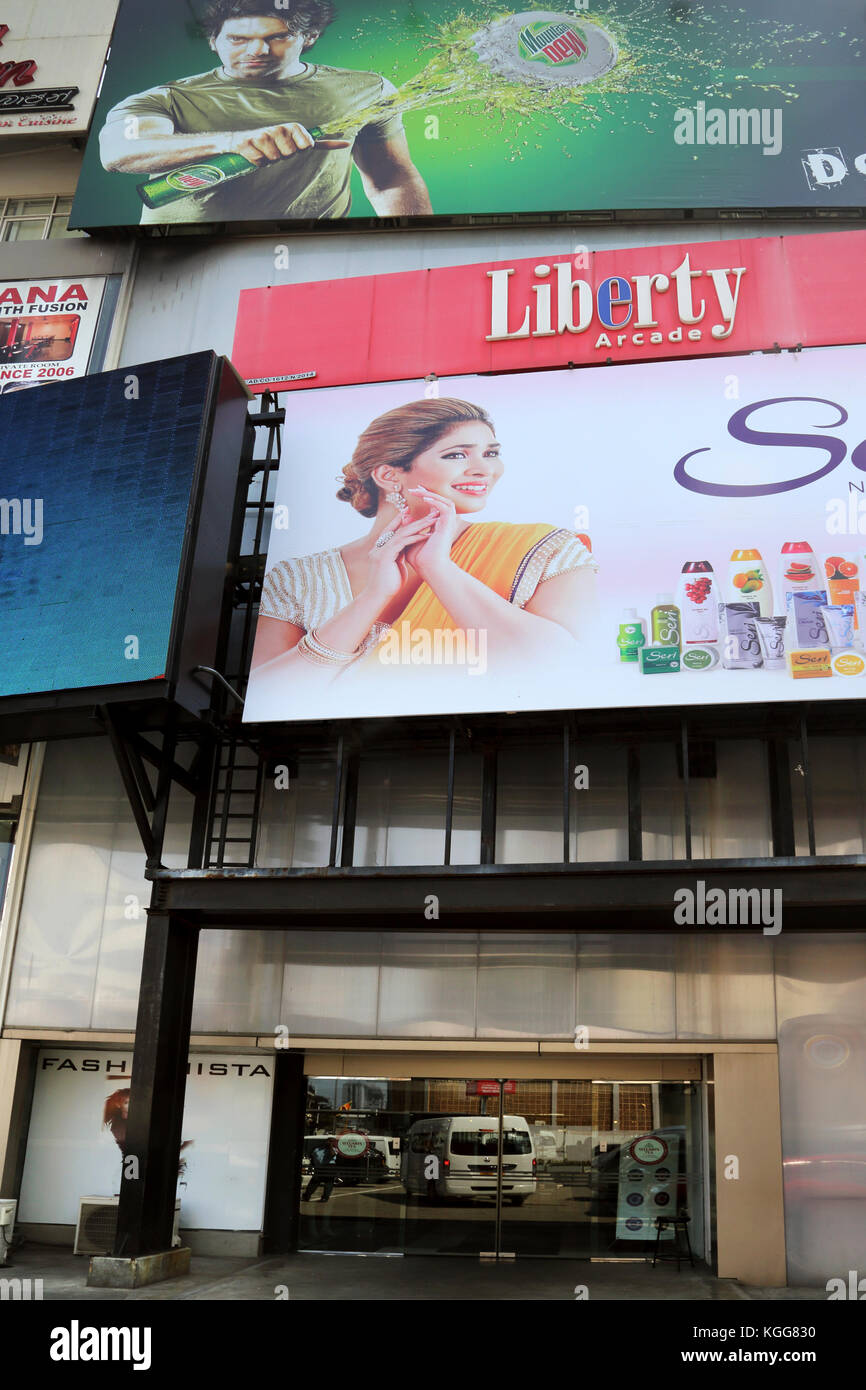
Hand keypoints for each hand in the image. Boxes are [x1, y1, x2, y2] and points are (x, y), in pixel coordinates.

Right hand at [225, 124, 349, 162]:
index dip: (300, 150)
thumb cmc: (273, 143)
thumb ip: (319, 142)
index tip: (293, 147)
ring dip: (269, 160)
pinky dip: (257, 162)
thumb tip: (347, 143)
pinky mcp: (248, 142)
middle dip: (283, 157)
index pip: (307, 145)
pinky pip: (260, 162)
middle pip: (290, 154)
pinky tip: (254, 153)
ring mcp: (263, 134)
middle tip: (275, 150)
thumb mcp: (296, 141)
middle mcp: (278, 128)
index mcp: (292, 127)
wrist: (239, 140)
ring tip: (264, 151)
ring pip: (274, 159)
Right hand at [362, 512, 435, 602]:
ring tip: (431, 520)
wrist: (377, 597)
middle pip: (397, 529)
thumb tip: (405, 551)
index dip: (401, 521)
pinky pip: (402, 542)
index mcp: (380, 549)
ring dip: (418, 526)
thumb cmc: (388, 586)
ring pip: (401, 533)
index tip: (413, 514)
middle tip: (427, 512)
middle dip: (413, 519)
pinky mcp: (384, 556)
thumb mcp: (395, 567)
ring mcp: (380, 551)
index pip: (391, 531)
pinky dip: (415, 537)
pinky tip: (426, 534)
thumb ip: (398, 557)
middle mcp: (378, 547)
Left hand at [403, 487, 459, 577]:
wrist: (430, 569)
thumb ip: (409, 528)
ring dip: (431, 495)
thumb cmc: (421, 560)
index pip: (434, 508)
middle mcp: (445, 524)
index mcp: (438, 527)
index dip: (425, 498)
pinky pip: (445, 507)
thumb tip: (404, 516)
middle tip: (415, 488)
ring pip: (444, 501)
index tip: (415, 491)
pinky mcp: (448, 525)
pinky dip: (436, 502)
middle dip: (428, 493)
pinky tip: (425, 499)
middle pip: (441, 502)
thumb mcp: (411, 540)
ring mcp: (448, 524)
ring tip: (419, 491)